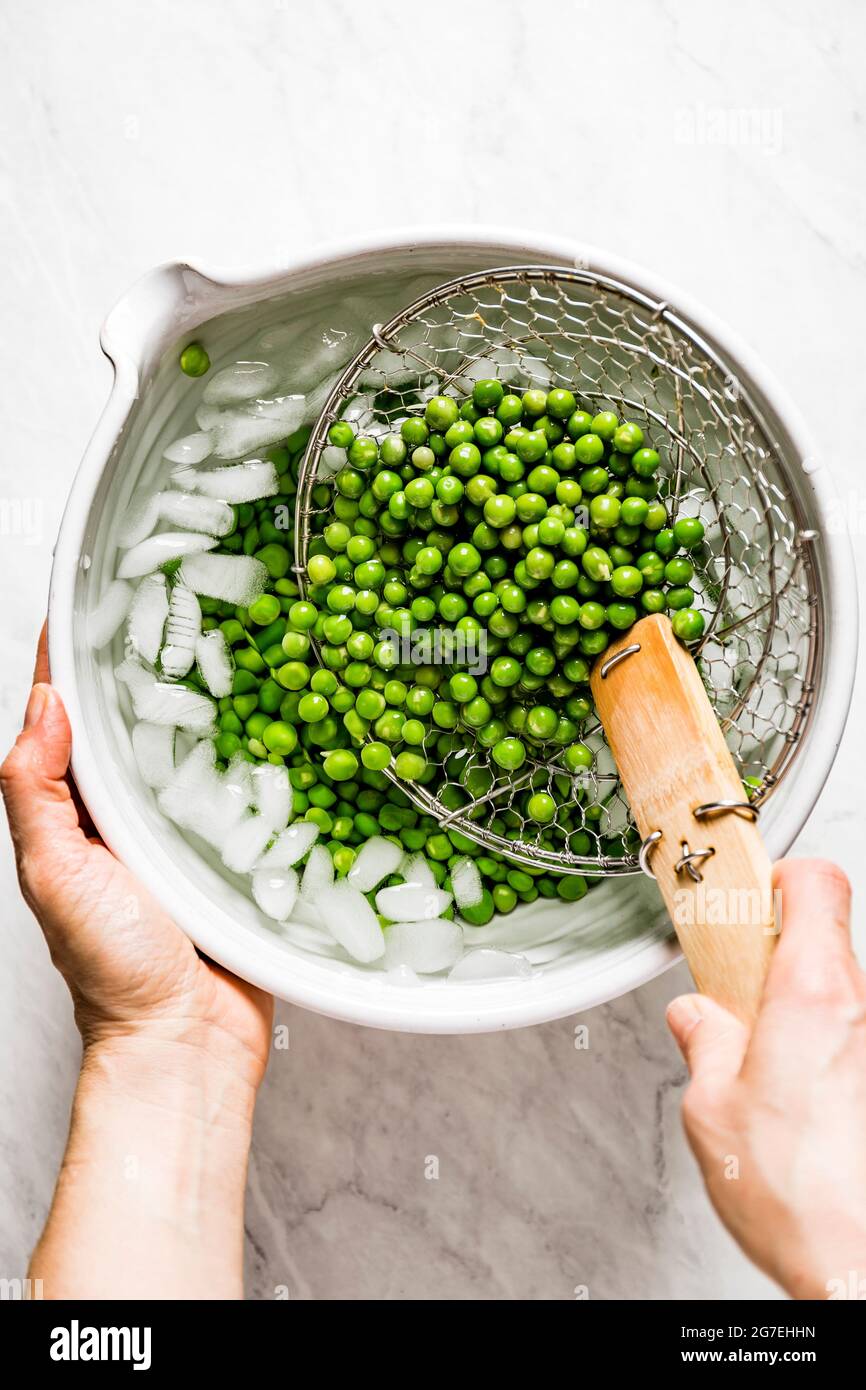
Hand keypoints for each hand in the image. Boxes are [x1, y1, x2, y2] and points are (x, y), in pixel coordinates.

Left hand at [2, 628, 273, 1297]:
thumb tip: (41, 703)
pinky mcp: (242, 845)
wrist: (188, 1045)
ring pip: (199, 741)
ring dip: (215, 692)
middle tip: (178, 590)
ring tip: (238, 631)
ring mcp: (188, 824)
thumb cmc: (114, 973)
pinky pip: (252, 784)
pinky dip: (267, 745)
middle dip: (149, 655)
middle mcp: (130, 808)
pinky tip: (291, 710)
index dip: (68, 651)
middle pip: (136, 713)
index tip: (87, 588)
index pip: (65, 711)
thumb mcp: (55, 876)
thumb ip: (37, 793)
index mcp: (78, 808)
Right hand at [667, 858, 865, 1299]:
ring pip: (840, 991)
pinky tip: (794, 1097)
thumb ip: (706, 1044)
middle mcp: (859, 1008)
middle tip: (739, 989)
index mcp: (812, 993)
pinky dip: (822, 1050)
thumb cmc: (800, 1193)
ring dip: (800, 1009)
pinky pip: (852, 1037)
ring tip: (761, 1058)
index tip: (750, 896)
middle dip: (777, 956)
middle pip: (826, 938)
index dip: (781, 877)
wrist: (857, 1262)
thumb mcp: (713, 1106)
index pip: (818, 882)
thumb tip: (698, 1019)